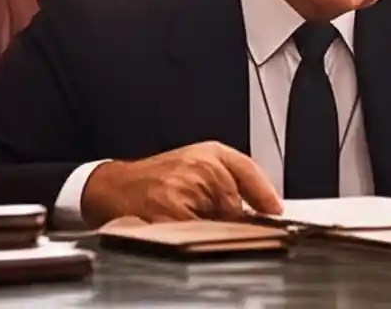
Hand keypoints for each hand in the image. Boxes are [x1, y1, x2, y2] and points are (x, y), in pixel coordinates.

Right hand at [81, 141, 281, 226]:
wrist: (116, 186)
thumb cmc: (158, 178)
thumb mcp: (200, 163)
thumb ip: (235, 179)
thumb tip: (267, 208)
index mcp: (211, 152)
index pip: (248, 172)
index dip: (264, 195)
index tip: (275, 212)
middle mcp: (200, 165)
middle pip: (236, 203)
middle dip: (233, 218)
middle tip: (212, 219)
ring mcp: (185, 188)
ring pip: (219, 220)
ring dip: (213, 228)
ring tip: (190, 218)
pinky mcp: (170, 212)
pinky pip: (198, 233)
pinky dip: (196, 237)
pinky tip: (182, 228)